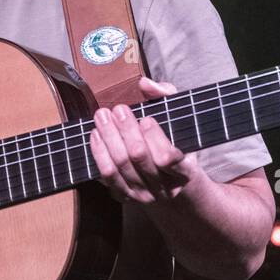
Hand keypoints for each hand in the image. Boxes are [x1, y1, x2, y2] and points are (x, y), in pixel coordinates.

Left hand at [89, 75, 204, 205]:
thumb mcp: (180, 120)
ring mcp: (143, 195)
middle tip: (118, 110)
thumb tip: (145, 83)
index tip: (146, 119)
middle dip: (125, 129)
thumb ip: (167, 97)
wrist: (173, 189)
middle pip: (139, 156)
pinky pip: (107, 175)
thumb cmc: (177, 146)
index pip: (168, 158)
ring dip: (108, 137)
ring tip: (102, 116)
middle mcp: (164, 188)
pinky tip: (95, 135)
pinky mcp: (124, 196)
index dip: (155, 137)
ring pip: (120, 165)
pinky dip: (99, 153)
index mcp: (184, 172)